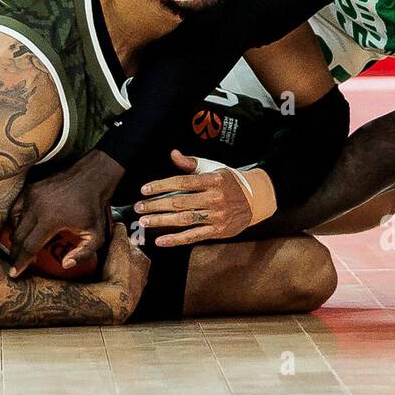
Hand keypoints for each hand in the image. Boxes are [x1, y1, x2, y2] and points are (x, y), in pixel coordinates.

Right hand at [8, 148, 122, 276]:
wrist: (91, 177)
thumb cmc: (94, 208)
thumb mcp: (96, 235)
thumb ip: (83, 254)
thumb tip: (65, 265)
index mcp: (51, 219)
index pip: (29, 246)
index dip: (21, 262)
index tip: (14, 273)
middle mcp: (37, 206)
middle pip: (18, 236)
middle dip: (15, 253)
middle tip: (16, 264)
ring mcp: (32, 195)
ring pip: (15, 221)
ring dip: (16, 237)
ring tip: (21, 248)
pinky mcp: (31, 188)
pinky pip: (16, 208)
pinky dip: (15, 220)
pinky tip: (22, 229)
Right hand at [93, 222, 149, 323]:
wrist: (114, 300)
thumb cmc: (119, 271)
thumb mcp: (119, 244)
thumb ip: (119, 231)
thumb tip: (119, 224)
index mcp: (144, 261)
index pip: (131, 246)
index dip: (118, 242)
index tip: (108, 242)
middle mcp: (142, 276)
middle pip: (126, 260)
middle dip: (115, 257)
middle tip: (101, 256)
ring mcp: (133, 289)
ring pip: (120, 274)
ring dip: (111, 271)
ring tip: (98, 269)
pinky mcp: (123, 299)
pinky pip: (114, 286)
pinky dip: (108, 282)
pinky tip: (99, 282)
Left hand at [133, 150, 253, 246]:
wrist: (255, 199)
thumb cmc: (228, 181)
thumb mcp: (212, 167)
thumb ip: (191, 163)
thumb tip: (173, 154)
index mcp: (212, 180)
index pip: (182, 183)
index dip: (161, 186)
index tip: (144, 189)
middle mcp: (214, 198)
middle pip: (179, 202)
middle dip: (156, 205)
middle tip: (139, 207)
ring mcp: (216, 216)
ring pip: (184, 220)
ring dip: (162, 221)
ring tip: (145, 221)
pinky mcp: (217, 231)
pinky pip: (193, 236)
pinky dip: (176, 240)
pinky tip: (160, 241)